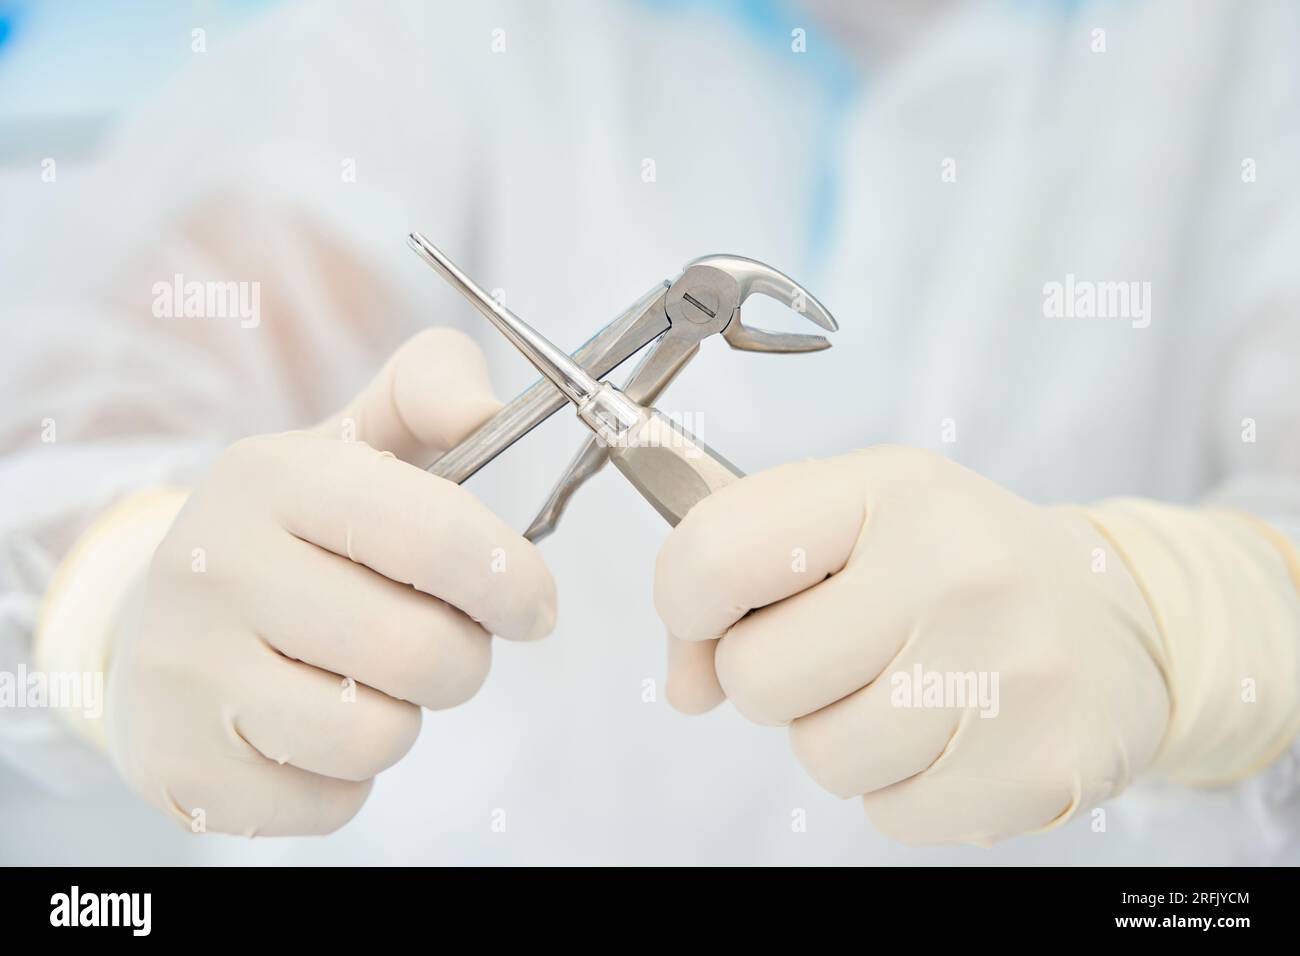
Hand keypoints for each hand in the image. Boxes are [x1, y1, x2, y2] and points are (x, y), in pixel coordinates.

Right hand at [107, 329, 555, 835]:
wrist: (162, 626)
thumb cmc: (294, 535)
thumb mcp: (352, 439)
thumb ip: (432, 387)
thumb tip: (486, 408)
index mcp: (272, 477)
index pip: (433, 534)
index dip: (511, 579)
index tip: (532, 604)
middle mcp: (215, 567)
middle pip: (420, 652)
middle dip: (462, 657)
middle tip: (441, 642)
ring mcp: (187, 674)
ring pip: (377, 736)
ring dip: (403, 715)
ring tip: (368, 678)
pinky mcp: (183, 768)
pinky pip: (331, 803)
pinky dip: (350, 777)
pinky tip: (317, 727)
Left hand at [654, 446, 1169, 845]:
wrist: (1111, 617)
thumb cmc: (950, 564)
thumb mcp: (850, 519)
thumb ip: (737, 573)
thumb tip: (687, 686)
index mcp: (890, 491)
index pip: (719, 554)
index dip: (686, 601)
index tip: (713, 615)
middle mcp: (956, 571)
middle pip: (758, 678)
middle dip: (773, 678)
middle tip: (837, 652)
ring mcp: (1007, 673)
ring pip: (823, 758)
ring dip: (839, 736)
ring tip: (902, 687)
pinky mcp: (1039, 767)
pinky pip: (891, 814)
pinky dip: (903, 786)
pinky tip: (949, 732)